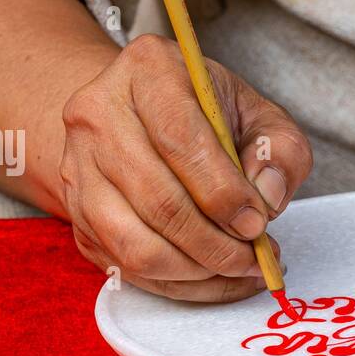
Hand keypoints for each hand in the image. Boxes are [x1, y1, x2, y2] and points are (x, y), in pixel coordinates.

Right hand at [59, 34, 311, 300]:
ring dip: (197, 271)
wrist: (143, 117)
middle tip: (256, 258)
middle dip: (216, 244)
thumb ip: (279, 152)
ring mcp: (78, 167)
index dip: (223, 193)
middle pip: (157, 200)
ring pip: (136, 244)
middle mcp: (98, 115)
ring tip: (239, 269)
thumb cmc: (211, 116)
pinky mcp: (76, 213)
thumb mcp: (260, 116)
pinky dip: (179, 285)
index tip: (258, 223)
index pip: (179, 139)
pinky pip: (126, 267)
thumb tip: (267, 198)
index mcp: (149, 71)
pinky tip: (215, 278)